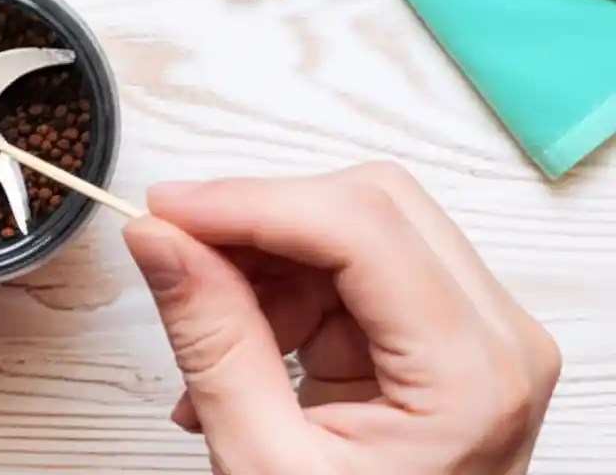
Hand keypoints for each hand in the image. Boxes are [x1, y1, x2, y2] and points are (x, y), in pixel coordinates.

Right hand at [124, 163, 560, 474]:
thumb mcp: (263, 463)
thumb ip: (211, 340)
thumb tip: (159, 241)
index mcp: (470, 375)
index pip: (360, 227)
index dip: (250, 203)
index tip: (166, 211)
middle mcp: (493, 339)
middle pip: (368, 209)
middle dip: (259, 223)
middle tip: (177, 250)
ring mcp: (472, 335)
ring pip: (353, 232)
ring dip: (263, 268)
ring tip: (207, 339)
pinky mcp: (438, 339)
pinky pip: (348, 274)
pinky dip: (279, 299)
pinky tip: (238, 355)